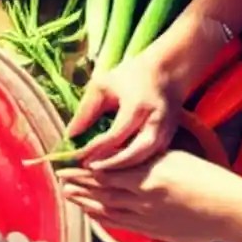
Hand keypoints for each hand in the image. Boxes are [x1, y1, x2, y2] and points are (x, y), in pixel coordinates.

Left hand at [59, 150, 241, 241]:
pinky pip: (119, 223)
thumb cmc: (211, 181)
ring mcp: (147, 213)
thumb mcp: (179, 159)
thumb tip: (128, 159)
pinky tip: (89, 213)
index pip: (107, 168)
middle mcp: (144, 191)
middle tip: (59, 180)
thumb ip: (151, 160)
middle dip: (78, 184)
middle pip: (102, 187)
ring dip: (84, 201)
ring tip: (67, 195)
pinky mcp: (152, 230)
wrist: (231, 210)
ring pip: (107, 206)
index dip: (84, 168)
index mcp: (150, 170)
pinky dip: (100, 217)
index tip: (68, 164)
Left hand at [71, 15, 231, 169]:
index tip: (78, 157)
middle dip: (113, 165)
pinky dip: (136, 165)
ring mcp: (167, 130)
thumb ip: (86, 110)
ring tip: (101, 171)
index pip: (115, 135)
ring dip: (124, 168)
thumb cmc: (129, 76)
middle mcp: (155, 120)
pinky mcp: (171, 136)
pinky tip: (118, 167)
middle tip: (91, 169)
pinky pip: (154, 157)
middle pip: (136, 153)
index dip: (96, 148)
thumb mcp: (103, 86)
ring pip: (147, 159)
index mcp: (138, 106)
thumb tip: (70, 135)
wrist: (167, 70)